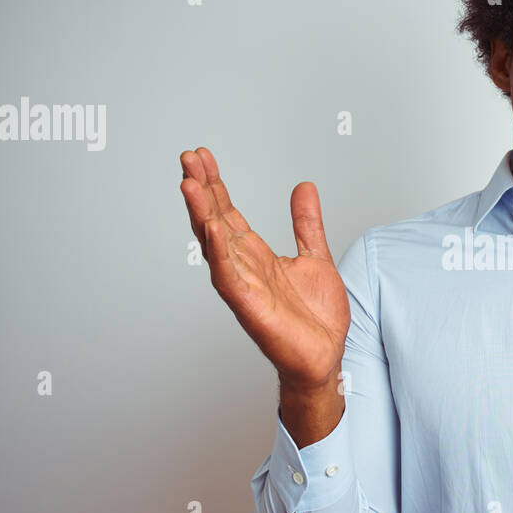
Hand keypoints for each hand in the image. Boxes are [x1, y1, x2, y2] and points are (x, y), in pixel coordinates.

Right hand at [179, 146, 349, 390]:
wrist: (325, 356)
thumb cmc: (314, 317)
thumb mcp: (314, 256)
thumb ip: (306, 223)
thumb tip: (303, 187)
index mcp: (256, 254)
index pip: (228, 211)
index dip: (215, 184)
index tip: (202, 156)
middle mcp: (243, 267)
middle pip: (214, 221)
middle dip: (201, 190)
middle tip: (188, 158)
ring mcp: (243, 285)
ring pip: (215, 244)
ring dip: (201, 214)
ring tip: (190, 184)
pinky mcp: (249, 306)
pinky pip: (229, 276)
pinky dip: (219, 252)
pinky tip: (212, 227)